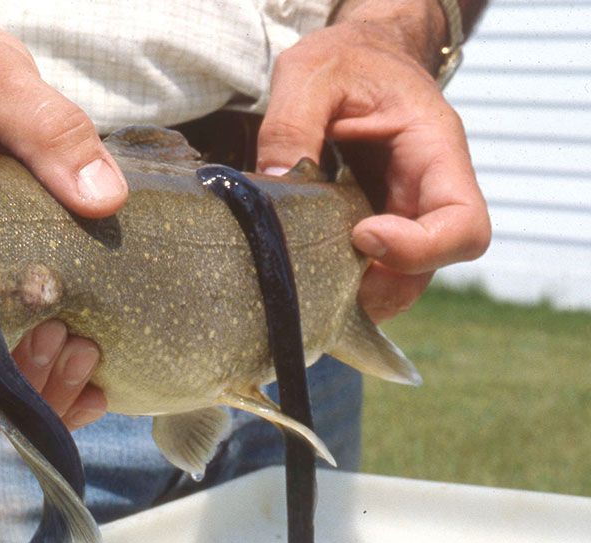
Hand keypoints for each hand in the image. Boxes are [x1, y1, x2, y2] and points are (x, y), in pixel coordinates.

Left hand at [256, 20, 490, 322]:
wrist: (357, 57)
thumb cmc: (347, 60)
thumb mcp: (312, 74)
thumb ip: (292, 124)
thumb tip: (273, 183)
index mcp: (434, 153)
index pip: (463, 225)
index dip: (420, 249)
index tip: (363, 235)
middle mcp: (425, 194)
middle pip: (426, 270)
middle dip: (378, 288)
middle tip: (321, 283)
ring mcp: (398, 216)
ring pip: (394, 280)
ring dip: (352, 292)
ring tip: (304, 282)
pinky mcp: (367, 226)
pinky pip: (364, 269)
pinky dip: (335, 281)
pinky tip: (298, 269)